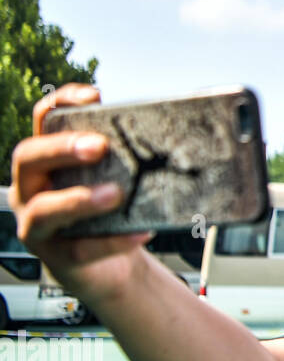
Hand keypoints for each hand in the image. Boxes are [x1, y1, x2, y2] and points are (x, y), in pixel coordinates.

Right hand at [8, 84, 151, 304]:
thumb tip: (178, 141)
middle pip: (29, 157)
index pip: (43, 120)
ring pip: (44, 209)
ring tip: (115, 194)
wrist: (108, 264)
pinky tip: (140, 233)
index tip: (95, 96)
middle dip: (63, 148)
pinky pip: (79, 249)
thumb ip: (131, 160)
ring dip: (80, 200)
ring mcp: (35, 223)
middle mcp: (31, 187)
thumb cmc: (111, 212)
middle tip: (100, 146)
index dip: (62, 103)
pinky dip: (112, 241)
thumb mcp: (118, 179)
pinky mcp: (55, 256)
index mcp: (47, 159)